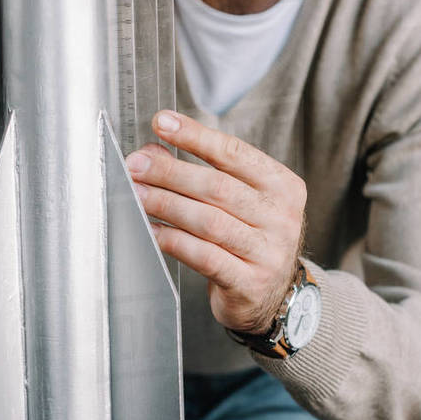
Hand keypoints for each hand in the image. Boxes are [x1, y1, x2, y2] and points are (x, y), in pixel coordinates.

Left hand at [126, 110, 306, 333]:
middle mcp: (282, 218)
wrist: (272, 296)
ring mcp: (268, 253)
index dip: (195, 136)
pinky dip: (173, 240)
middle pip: (217, 187)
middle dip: (170, 172)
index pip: (234, 153)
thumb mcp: (238, 202)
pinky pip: (204, 256)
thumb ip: (201, 173)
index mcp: (283, 187)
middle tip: (137, 164)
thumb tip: (153, 151)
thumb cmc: (250, 240)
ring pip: (209, 221)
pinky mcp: (249, 283)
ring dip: (166, 204)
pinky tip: (152, 230)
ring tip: (137, 194)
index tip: (162, 123)